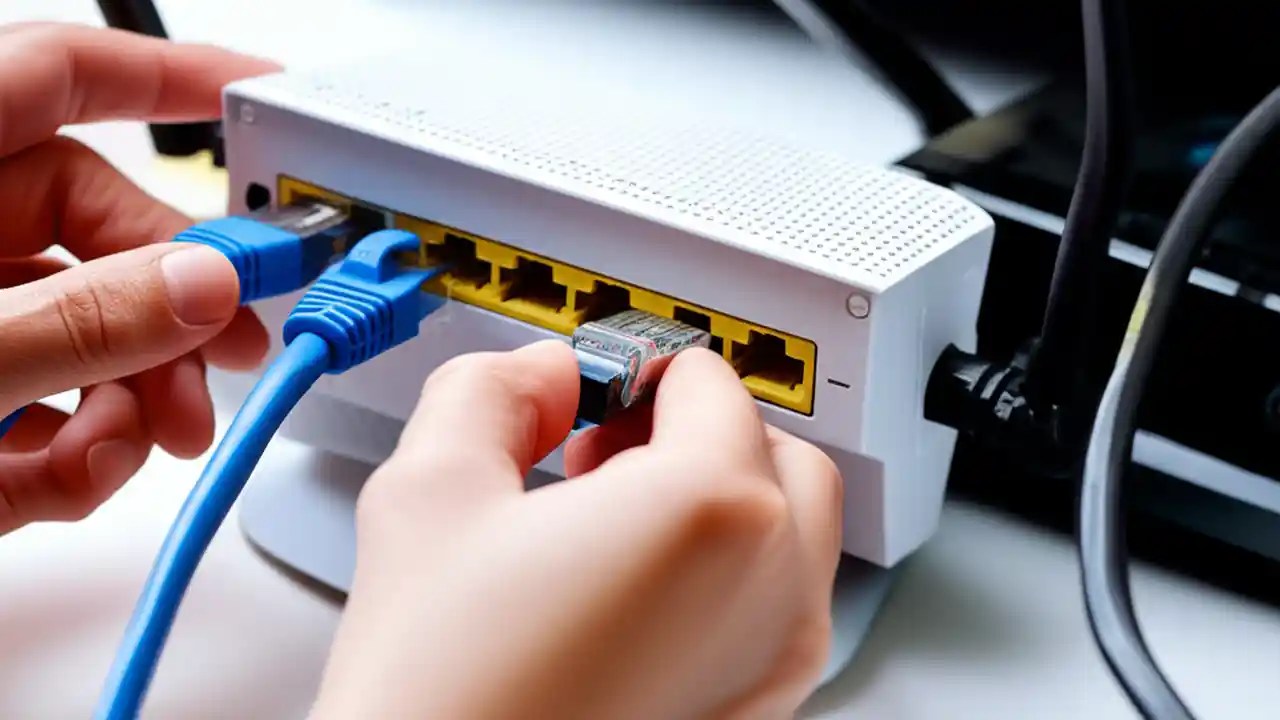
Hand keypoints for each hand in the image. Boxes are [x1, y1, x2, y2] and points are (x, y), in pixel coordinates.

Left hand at [0, 23, 277, 531]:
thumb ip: (80, 323)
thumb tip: (205, 291)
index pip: (65, 75)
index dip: (171, 75)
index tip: (266, 97)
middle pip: (102, 227)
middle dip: (173, 312)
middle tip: (229, 363)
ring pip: (87, 324)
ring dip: (126, 398)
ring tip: (123, 452)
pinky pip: (46, 391)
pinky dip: (66, 444)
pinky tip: (52, 478)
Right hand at [314, 343, 842, 718]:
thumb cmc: (442, 696)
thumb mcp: (431, 490)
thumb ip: (494, 387)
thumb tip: (542, 376)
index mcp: (712, 512)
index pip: (708, 379)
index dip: (637, 370)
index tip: (594, 389)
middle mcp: (775, 588)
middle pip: (772, 447)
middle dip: (691, 428)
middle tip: (603, 446)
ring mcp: (779, 661)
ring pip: (785, 528)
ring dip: (712, 496)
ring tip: (608, 520)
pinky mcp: (762, 711)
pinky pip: (774, 604)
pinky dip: (723, 570)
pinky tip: (627, 590)